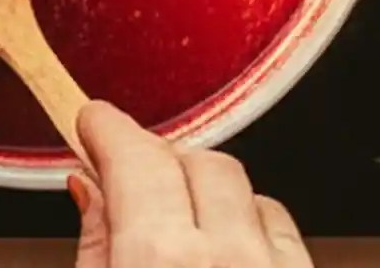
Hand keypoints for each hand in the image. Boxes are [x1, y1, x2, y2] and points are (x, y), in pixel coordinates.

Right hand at [70, 102, 312, 267]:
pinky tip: (226, 262)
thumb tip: (92, 192)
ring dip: (210, 197)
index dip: (109, 129)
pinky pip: (287, 237)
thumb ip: (95, 248)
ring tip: (178, 237)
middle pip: (197, 162)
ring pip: (248, 192)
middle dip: (159, 163)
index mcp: (158, 263)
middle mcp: (229, 262)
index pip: (135, 157)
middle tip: (127, 184)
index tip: (96, 125)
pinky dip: (254, 233)